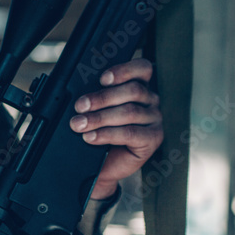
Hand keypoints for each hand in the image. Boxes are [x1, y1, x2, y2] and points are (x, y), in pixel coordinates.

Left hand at [69, 59, 163, 199]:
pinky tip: (91, 137)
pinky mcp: (153, 138)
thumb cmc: (101, 136)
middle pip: (132, 91)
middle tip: (80, 106)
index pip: (142, 69)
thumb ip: (96, 99)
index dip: (124, 70)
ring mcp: (155, 120)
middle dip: (102, 98)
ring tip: (79, 124)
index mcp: (140, 87)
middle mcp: (151, 100)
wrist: (104, 166)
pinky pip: (130, 133)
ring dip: (99, 118)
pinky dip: (107, 134)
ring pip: (129, 112)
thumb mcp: (97, 112)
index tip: (102, 79)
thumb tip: (83, 94)